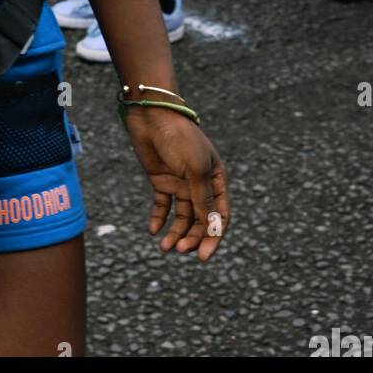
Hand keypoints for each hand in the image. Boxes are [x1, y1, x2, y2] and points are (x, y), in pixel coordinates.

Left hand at [122, 107, 228, 261]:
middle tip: (179, 250)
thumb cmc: (180, 139)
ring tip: (164, 246)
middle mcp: (200, 185)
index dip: (213, 238)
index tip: (203, 256)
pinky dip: (158, 219)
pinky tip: (153, 231)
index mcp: (217, 181)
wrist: (153, 117)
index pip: (220, 217)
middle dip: (191, 238)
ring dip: (175, 232)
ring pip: (181, 217)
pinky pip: (162, 206)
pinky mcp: (161, 181)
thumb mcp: (195, 170)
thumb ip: (202, 199)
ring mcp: (180, 184)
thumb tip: (211, 228)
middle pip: (200, 220)